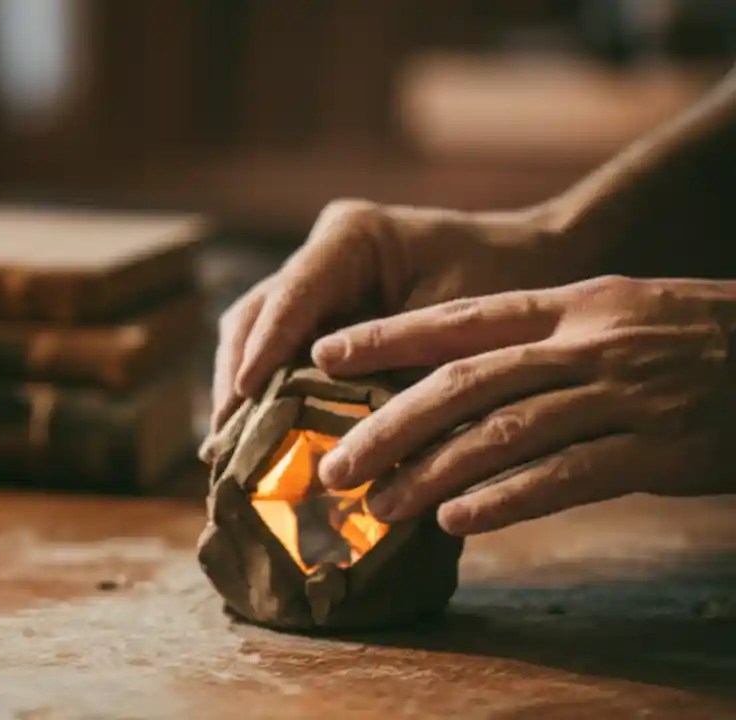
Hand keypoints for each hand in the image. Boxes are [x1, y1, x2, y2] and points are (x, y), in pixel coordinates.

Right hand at [207, 199, 594, 440]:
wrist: (539, 262)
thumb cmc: (509, 286)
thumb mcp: (456, 330)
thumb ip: (395, 370)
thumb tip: (345, 439)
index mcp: (352, 238)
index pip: (290, 295)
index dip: (261, 350)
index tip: (240, 398)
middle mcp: (323, 252)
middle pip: (254, 313)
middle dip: (235, 377)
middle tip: (220, 439)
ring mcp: (318, 278)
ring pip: (253, 329)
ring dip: (240, 387)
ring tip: (226, 447)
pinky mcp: (324, 308)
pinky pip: (279, 345)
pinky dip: (266, 388)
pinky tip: (255, 434)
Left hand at [313, 275, 735, 535]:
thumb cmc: (696, 339)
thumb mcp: (618, 314)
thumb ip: (541, 339)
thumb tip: (453, 375)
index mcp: (574, 305)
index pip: (462, 318)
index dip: (387, 337)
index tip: (323, 354)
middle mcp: (590, 343)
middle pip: (465, 382)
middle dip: (388, 423)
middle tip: (334, 462)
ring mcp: (624, 396)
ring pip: (504, 435)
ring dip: (432, 472)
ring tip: (381, 503)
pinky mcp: (658, 450)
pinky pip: (566, 478)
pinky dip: (506, 500)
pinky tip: (459, 521)